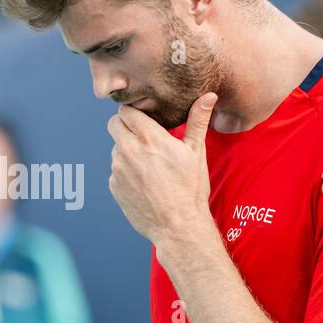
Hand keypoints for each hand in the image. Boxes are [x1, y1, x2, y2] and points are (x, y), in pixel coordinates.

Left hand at [107, 93, 217, 245]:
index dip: (134, 112)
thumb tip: (208, 95)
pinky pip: (115, 170)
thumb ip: (197, 121)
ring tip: (149, 165)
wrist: (178, 227)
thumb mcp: (196, 153)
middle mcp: (128, 150)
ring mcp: (118, 169)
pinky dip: (126, 172)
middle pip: (113, 124)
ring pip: (115, 148)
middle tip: (143, 137)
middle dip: (125, 126)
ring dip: (126, 150)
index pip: (126, 111)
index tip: (144, 118)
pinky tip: (144, 182)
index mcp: (149, 138)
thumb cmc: (190, 189)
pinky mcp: (113, 186)